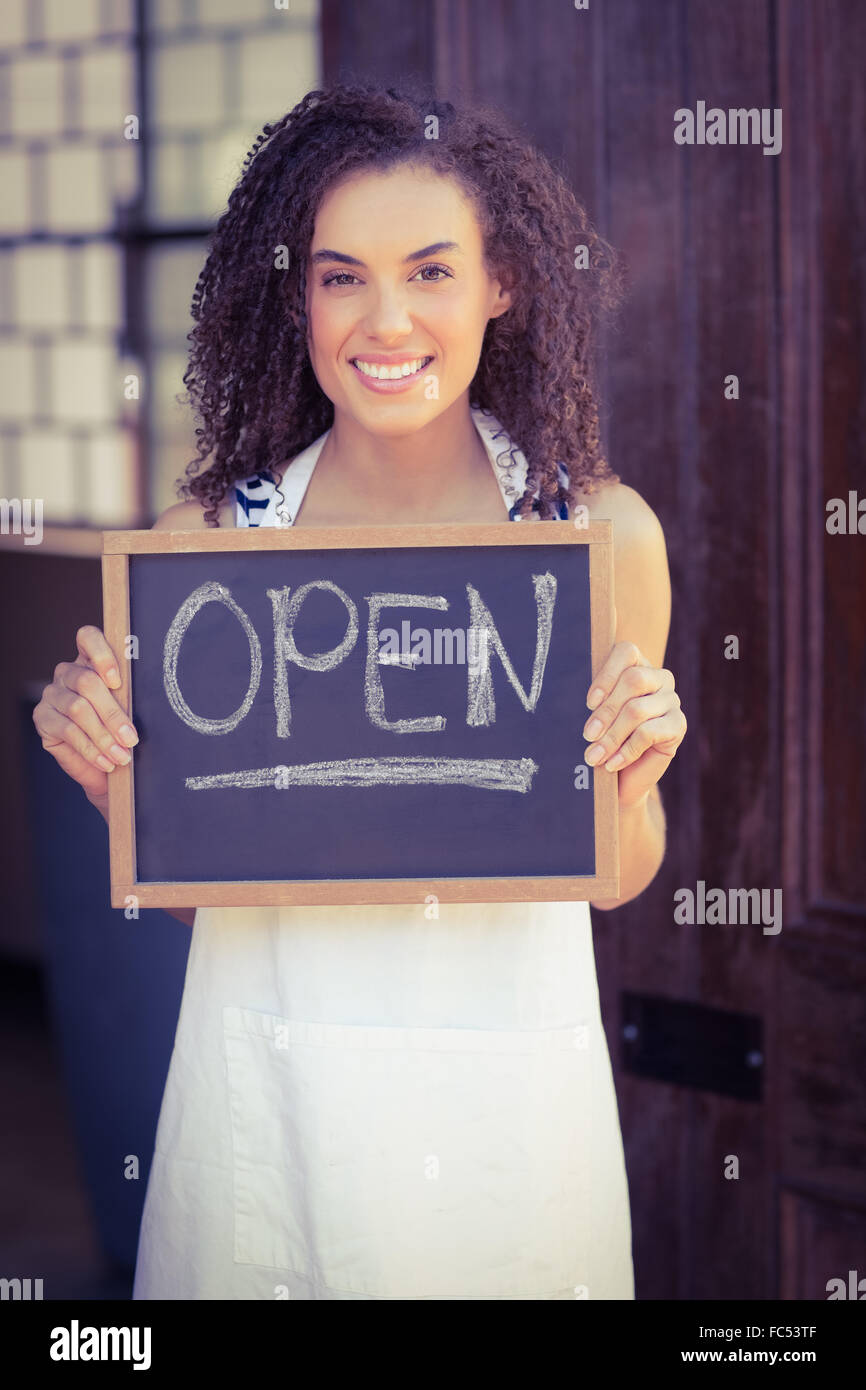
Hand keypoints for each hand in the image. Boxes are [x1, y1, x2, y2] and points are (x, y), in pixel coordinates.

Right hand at [32, 625, 137, 803]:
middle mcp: (68, 673)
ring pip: (78, 709)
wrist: (106, 767)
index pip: (88, 637)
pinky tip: (105, 761)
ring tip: (121, 755)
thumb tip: (146, 696)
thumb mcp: (129, 711)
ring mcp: (52, 693)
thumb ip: (128, 697)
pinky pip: (67, 730)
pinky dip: (90, 749)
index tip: (118, 681)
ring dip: (104, 736)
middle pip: (87, 682)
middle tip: (131, 738)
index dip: (102, 655)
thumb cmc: (121, 733)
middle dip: (113, 714)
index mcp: (92, 662)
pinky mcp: (42, 717)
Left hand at [583, 640, 685, 809]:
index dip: (606, 675)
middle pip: (633, 680)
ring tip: (594, 756)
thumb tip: (585, 702)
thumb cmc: (606, 738)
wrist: (625, 776)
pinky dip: (626, 751)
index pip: (626, 652)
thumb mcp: (598, 716)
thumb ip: (595, 701)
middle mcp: (659, 678)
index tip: (589, 703)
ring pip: (637, 710)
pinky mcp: (678, 724)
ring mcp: (671, 700)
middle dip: (605, 711)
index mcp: (637, 665)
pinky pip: (649, 733)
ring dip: (611, 737)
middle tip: (587, 735)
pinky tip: (612, 764)